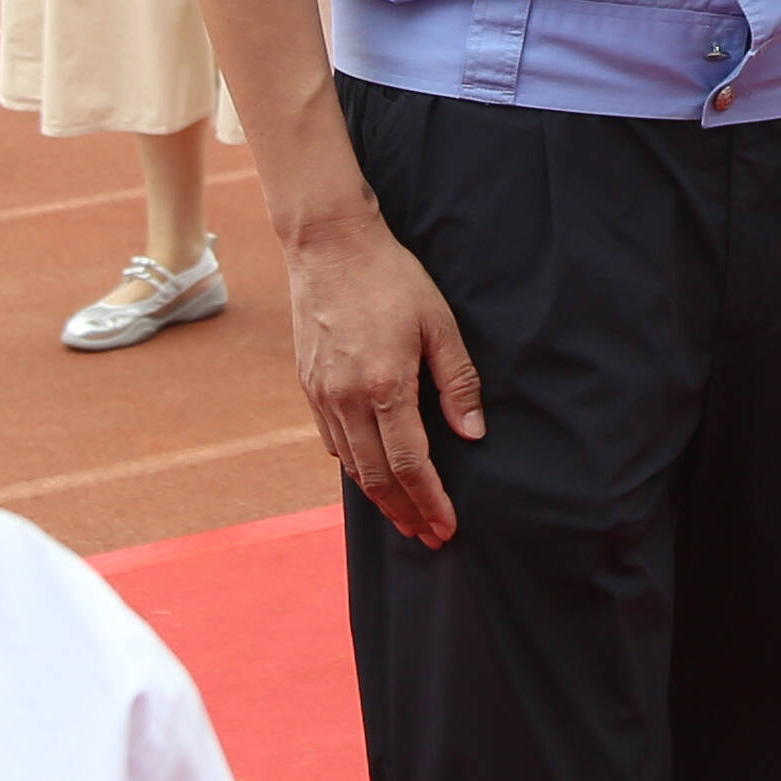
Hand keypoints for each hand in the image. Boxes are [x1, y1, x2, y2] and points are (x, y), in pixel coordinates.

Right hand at [286, 208, 483, 548]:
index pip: (411, 464)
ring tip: (404, 517)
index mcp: (384, 385)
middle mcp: (347, 398)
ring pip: (351, 467)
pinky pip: (332, 442)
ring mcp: (322, 394)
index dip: (430, 501)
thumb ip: (457, 381)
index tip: (447, 527)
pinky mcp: (308, 385)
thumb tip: (473, 434)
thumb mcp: (438, 322)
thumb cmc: (391, 278)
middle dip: (406, 513)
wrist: (328, 245)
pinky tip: (372, 474)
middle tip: (428, 536)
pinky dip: (354, 468)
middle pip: (377, 478)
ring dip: (379, 499)